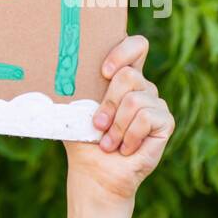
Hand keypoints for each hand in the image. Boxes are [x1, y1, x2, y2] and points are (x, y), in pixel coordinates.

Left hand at [64, 35, 174, 204]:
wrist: (95, 171)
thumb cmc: (82, 137)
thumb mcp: (74, 107)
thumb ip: (74, 84)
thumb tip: (52, 62)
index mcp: (120, 76)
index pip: (136, 46)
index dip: (122, 51)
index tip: (103, 71)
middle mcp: (141, 86)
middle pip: (130, 74)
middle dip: (108, 102)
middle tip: (98, 124)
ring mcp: (155, 103)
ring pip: (135, 99)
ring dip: (116, 126)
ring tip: (108, 142)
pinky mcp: (165, 122)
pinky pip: (147, 117)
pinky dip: (129, 136)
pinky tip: (125, 148)